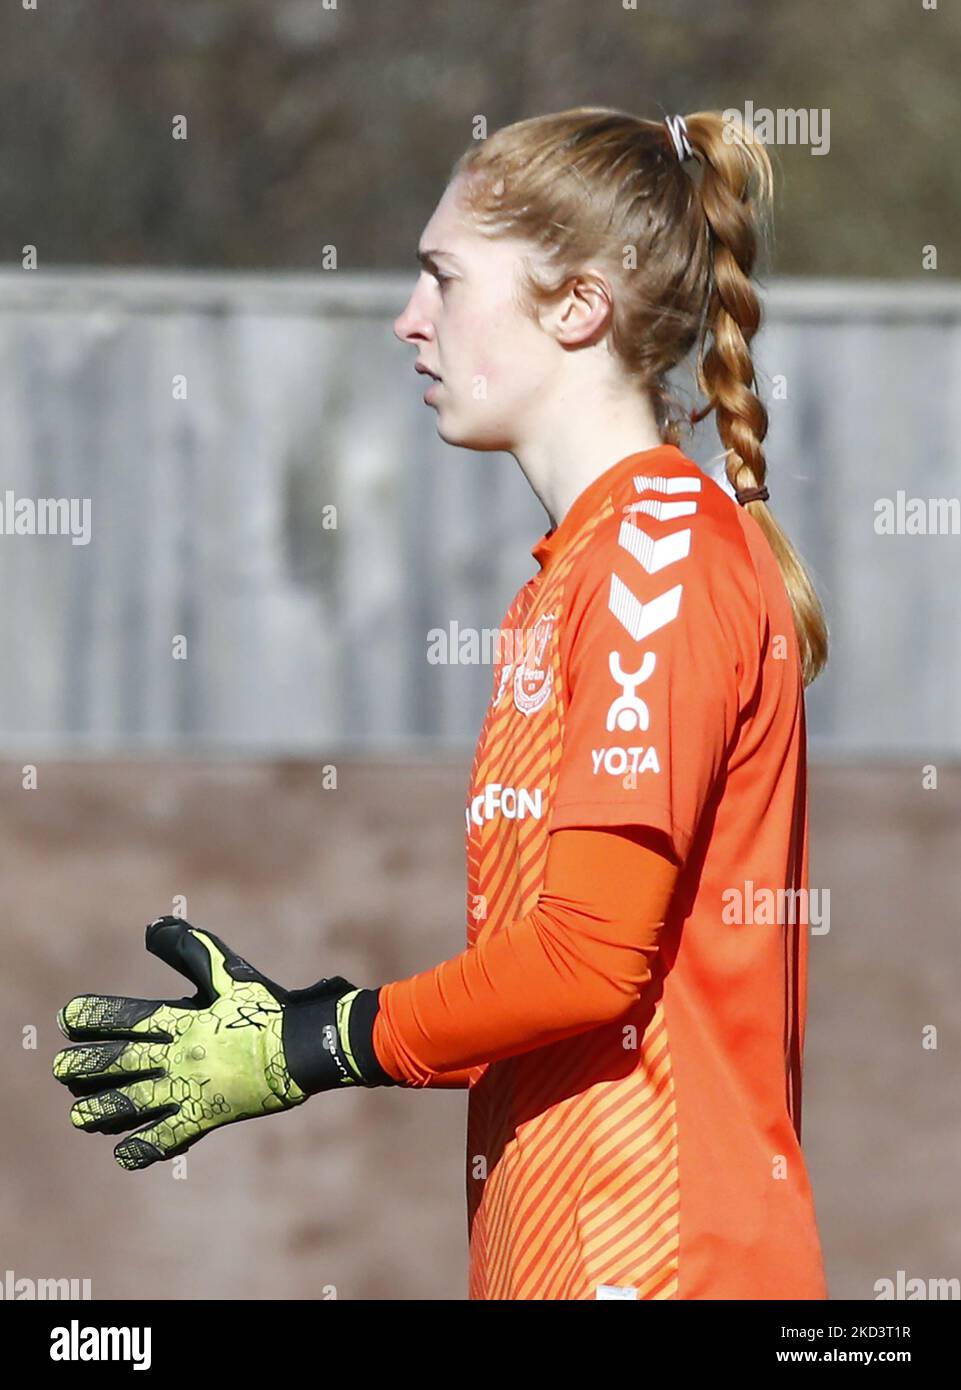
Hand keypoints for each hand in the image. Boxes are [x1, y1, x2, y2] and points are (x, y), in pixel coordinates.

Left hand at [51, 915, 386, 1170]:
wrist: (308, 1046)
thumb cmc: (269, 1006)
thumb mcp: (228, 972)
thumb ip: (189, 949)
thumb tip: (152, 926)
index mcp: (185, 1019)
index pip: (130, 1017)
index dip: (96, 1016)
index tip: (66, 1018)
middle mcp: (182, 1055)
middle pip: (123, 1061)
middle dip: (88, 1066)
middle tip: (59, 1069)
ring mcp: (194, 1088)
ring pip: (137, 1102)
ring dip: (104, 1109)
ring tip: (78, 1116)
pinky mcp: (210, 1115)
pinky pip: (172, 1136)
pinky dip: (147, 1147)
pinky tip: (123, 1154)